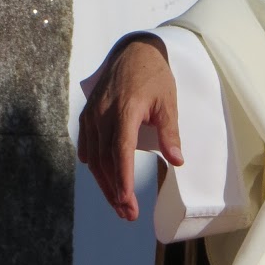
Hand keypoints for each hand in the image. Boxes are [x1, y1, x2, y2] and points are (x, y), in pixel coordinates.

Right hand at [77, 35, 182, 221]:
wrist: (133, 50)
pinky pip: (87, 147)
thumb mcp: (168, 101)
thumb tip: (178, 161)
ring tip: (120, 204)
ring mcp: (91, 116)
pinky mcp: (86, 115)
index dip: (122, 179)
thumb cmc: (154, 76)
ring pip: (93, 158)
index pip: (120, 152)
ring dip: (105, 184)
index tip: (127, 201)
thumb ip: (171, 132)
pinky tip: (104, 179)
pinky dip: (95, 166)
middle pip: (104, 162)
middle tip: (128, 214)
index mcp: (125, 111)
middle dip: (115, 191)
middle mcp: (102, 115)